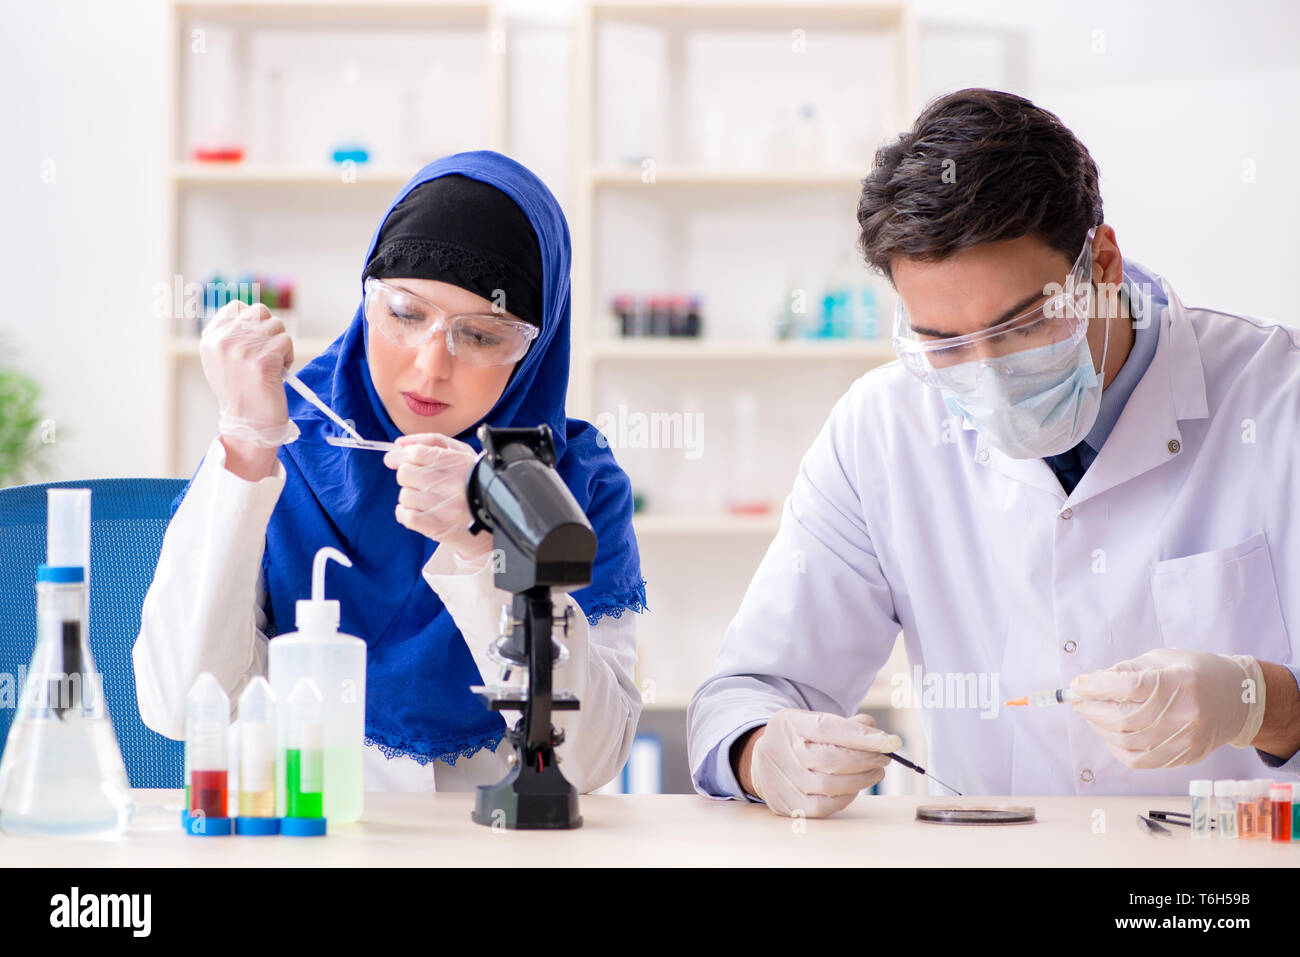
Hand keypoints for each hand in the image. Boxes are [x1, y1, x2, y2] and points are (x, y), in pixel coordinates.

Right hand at [199, 301, 297, 447]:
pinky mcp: (262, 359)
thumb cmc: (241, 391)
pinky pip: (286, 341)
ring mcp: (242, 349)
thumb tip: (249, 311)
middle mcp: (223, 341)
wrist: (249, 423)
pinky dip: (288, 357)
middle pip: (260, 312)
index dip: (254, 321)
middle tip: (267, 353)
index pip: (237, 307)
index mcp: (210, 339)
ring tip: (271, 366)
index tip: (256, 340)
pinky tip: (278, 373)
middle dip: (270, 330)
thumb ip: (230, 334)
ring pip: (276, 325)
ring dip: (280, 345)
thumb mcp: (223, 359)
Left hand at [383, 433, 491, 558]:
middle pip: (405, 473)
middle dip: (408, 476)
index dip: (399, 455)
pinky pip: (405, 516)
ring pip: (404, 495)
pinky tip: (417, 512)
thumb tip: (398, 445)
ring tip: (426, 499)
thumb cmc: (472, 480)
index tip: (393, 459)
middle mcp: (450, 483)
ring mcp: (443, 506)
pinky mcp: (437, 526)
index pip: (416, 453)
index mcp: (456, 462)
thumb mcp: (460, 452)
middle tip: (419, 481)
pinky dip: (404, 513)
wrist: (495, 517)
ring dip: (410, 496)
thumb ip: (429, 441)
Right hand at [748, 710, 900, 818]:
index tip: (890, 742)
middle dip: (865, 760)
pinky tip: (854, 788)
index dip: (862, 737)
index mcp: (789, 724)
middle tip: (884, 758)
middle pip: (830, 759)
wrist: (759, 761)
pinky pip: (823, 806)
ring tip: (874, 772)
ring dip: (860, 780)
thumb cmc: (796, 741)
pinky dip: (845, 798)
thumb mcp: (813, 722)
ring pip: (829, 785)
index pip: (829, 728)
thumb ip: (845, 726)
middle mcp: (779, 750)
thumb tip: (877, 735)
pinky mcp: (785, 804)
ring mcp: (779, 779)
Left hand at [1071, 648, 1265, 768]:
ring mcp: (1185, 740)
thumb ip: (1128, 670)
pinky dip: (1117, 748)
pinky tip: (1110, 735)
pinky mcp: (1184, 756)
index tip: (1077, 685)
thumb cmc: (1200, 673)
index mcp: (1178, 682)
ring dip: (1100, 729)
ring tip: (1092, 716)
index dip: (1095, 687)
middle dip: (1092, 710)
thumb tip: (1091, 683)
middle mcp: (1184, 714)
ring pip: (1126, 743)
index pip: (1126, 687)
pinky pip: (1139, 760)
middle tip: (1079, 701)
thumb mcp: (1165, 659)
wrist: (1241, 700)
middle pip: (1123, 719)